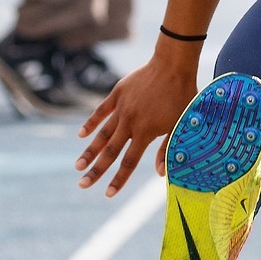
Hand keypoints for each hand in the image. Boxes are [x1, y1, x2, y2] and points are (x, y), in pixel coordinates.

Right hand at [75, 57, 199, 195]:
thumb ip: (167, 149)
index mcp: (146, 132)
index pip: (129, 161)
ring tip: (78, 166)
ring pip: (102, 133)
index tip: (107, 194)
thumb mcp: (181, 124)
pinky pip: (101, 111)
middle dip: (96, 170)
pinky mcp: (117, 93)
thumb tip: (160, 173)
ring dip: (89, 151)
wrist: (173, 65)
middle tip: (82, 185)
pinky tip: (81, 135)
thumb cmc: (182, 96)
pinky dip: (91, 123)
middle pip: (110, 152)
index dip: (118, 179)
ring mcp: (122, 107)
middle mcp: (130, 122)